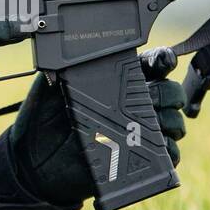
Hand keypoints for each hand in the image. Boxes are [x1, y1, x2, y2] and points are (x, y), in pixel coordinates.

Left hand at [10, 47, 186, 206]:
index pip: (152, 64)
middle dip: (169, 92)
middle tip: (153, 97)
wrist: (35, 161)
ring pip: (174, 122)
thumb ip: (66, 64)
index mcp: (119, 80)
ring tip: (153, 123)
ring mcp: (140, 132)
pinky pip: (169, 155)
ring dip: (171, 120)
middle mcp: (133, 104)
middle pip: (170, 92)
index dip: (163, 60)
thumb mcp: (51, 84)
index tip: (163, 62)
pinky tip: (157, 147)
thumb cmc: (42, 118)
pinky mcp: (139, 160)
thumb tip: (77, 49)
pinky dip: (169, 151)